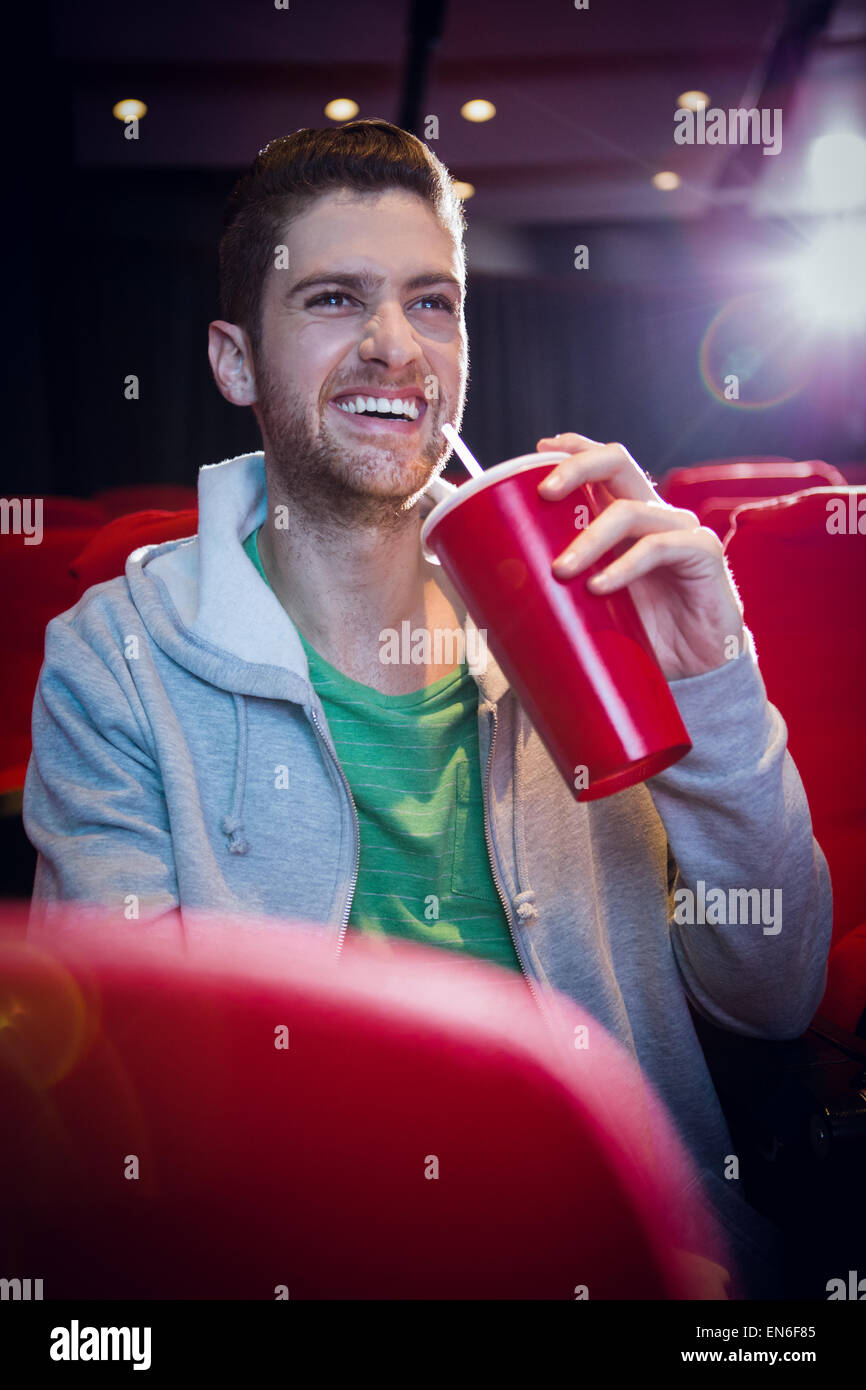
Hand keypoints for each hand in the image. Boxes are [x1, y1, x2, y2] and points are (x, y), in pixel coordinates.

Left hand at [536, 432, 744, 680]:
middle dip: (577, 468)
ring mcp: (680, 530)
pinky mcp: (702, 553)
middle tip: (544, 492)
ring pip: (629, 511)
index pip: (601, 466)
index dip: (573, 450)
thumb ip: (563, 589)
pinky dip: (623, 566)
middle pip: (616, 463)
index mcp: (625, 518)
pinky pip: (658, 547)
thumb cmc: (644, 636)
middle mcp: (653, 514)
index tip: (537, 452)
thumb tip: (493, 594)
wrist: (696, 671)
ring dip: (589, 538)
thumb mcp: (592, 606)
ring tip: (561, 570)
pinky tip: (600, 587)